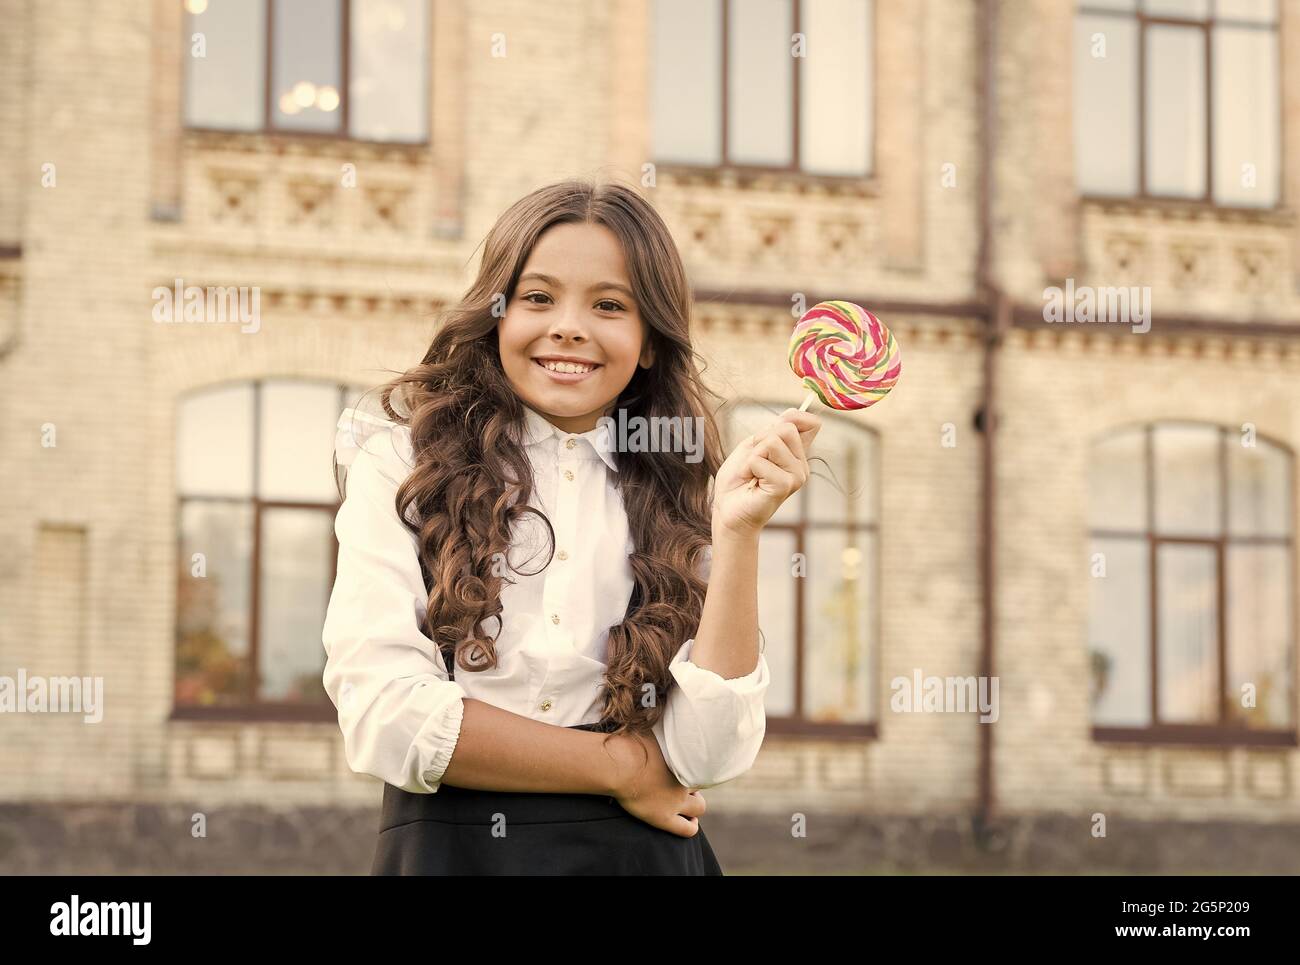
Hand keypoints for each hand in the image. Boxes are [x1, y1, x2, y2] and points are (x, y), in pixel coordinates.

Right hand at [609, 732, 706, 837]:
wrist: (619, 765)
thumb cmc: (629, 742)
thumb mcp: (650, 725)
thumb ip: (662, 722)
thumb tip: (659, 706)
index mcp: (685, 759)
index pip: (702, 763)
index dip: (695, 765)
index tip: (687, 764)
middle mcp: (685, 780)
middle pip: (702, 785)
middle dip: (696, 784)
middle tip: (684, 783)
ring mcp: (676, 801)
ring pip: (699, 807)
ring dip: (695, 805)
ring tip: (687, 802)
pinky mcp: (664, 818)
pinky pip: (687, 829)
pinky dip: (691, 826)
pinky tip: (690, 821)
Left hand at [711, 408, 820, 538]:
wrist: (728, 509)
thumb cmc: (739, 480)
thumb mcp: (753, 446)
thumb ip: (773, 430)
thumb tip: (792, 413)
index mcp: (796, 454)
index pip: (811, 424)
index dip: (792, 418)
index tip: (768, 437)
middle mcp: (802, 465)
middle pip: (787, 428)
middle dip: (761, 440)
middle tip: (753, 462)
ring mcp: (797, 476)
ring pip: (772, 442)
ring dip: (753, 456)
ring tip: (752, 473)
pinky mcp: (785, 486)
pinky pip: (760, 460)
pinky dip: (748, 468)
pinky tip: (752, 482)